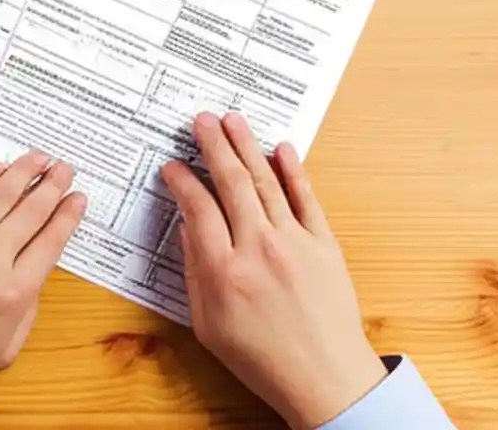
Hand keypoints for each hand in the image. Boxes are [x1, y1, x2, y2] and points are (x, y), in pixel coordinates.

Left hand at [0, 151, 86, 420]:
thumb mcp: (5, 349)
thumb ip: (28, 309)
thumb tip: (34, 269)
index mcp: (14, 294)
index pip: (51, 241)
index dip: (68, 215)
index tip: (78, 198)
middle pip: (30, 211)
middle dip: (53, 185)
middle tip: (65, 168)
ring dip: (23, 172)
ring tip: (38, 158)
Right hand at [162, 113, 385, 429]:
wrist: (323, 377)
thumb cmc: (262, 358)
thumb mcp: (207, 325)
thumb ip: (194, 273)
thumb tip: (189, 228)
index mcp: (223, 272)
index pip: (198, 208)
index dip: (183, 181)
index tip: (173, 167)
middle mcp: (259, 250)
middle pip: (231, 183)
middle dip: (213, 146)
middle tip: (201, 120)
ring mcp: (295, 244)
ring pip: (266, 182)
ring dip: (247, 146)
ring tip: (233, 121)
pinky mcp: (324, 245)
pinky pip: (307, 198)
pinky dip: (293, 171)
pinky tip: (282, 149)